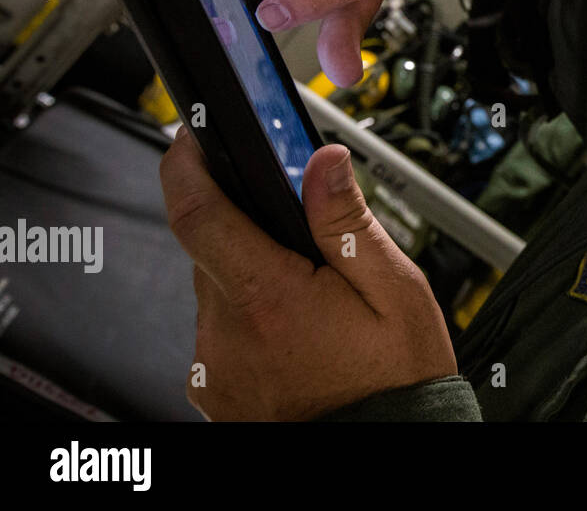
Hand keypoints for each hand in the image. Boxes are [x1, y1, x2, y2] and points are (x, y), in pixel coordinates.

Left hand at [159, 126, 457, 419]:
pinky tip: (300, 340)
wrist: (389, 451)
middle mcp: (226, 337)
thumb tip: (322, 162)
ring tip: (316, 307)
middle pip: (212, 253)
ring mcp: (215, 370)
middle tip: (310, 251)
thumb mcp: (394, 291)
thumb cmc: (397, 382)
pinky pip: (222, 336)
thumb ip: (347, 222)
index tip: (190, 140)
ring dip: (254, 283)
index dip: (185, 166)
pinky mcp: (217, 395)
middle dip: (251, 234)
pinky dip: (253, 325)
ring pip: (218, 294)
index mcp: (268, 300)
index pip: (197, 215)